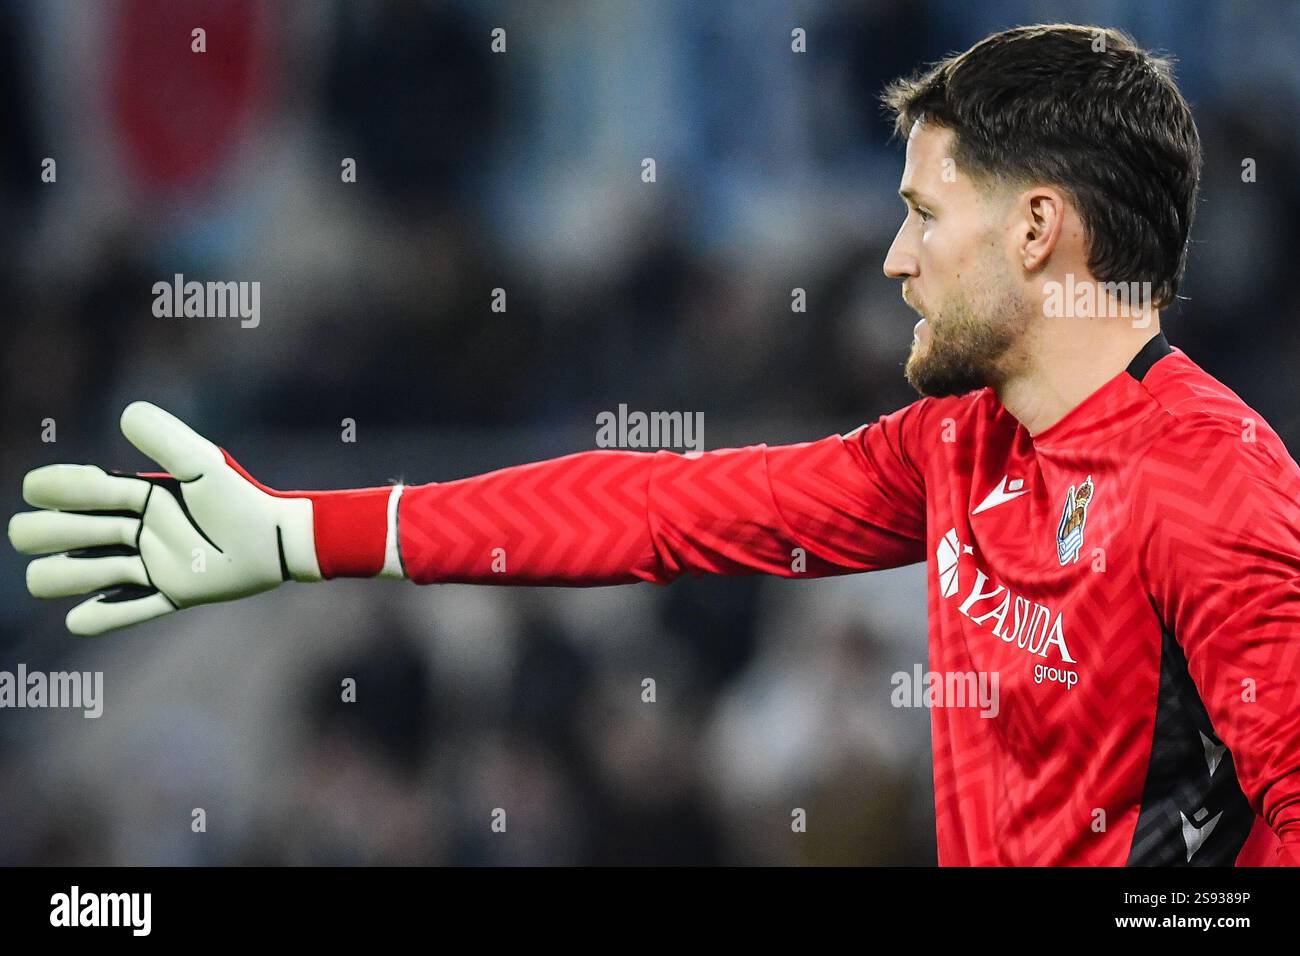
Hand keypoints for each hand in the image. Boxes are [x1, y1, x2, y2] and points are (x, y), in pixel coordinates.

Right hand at [8, 402, 320, 634]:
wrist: (278, 542)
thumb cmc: (240, 497)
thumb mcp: (202, 464)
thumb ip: (166, 439)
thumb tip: (125, 414)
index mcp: (131, 495)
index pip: (61, 491)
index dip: (62, 488)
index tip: (105, 489)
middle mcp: (130, 531)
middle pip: (46, 534)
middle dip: (53, 532)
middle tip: (117, 532)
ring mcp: (147, 565)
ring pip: (67, 577)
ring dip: (71, 577)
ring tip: (122, 570)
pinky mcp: (169, 594)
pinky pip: (119, 614)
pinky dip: (95, 618)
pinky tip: (81, 617)